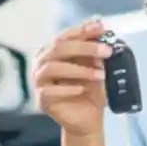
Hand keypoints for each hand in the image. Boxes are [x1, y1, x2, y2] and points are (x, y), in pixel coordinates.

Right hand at [32, 18, 112, 135]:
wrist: (88, 118)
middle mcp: (43, 63)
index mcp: (53, 51)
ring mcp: (39, 81)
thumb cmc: (90, 89)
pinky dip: (68, 89)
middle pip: (59, 48)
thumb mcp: (96, 66)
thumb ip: (95, 49)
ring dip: (79, 70)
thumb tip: (101, 28)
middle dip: (85, 47)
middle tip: (106, 51)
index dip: (83, 30)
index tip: (101, 27)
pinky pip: (50, 91)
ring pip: (53, 68)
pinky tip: (82, 89)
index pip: (66, 35)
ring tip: (100, 75)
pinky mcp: (42, 100)